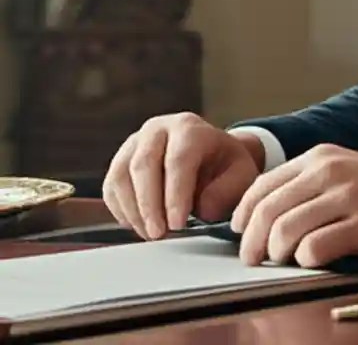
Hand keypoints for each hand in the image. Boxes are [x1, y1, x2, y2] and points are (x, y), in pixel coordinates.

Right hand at [103, 113, 263, 240]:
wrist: (207, 152)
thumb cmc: (224, 165)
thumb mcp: (240, 173)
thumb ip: (227, 190)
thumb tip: (202, 208)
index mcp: (189, 127)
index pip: (178, 160)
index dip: (175, 195)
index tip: (178, 224)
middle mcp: (157, 129)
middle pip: (144, 165)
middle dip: (149, 205)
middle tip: (159, 234)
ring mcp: (134, 142)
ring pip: (121, 176)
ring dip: (133, 210)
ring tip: (151, 234)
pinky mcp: (120, 160)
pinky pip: (111, 186)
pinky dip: (121, 209)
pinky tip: (138, 225)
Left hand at [230, 144, 357, 267]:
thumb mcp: (351, 172)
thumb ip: (313, 184)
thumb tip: (268, 214)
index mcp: (323, 157)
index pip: (262, 184)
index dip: (243, 214)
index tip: (242, 234)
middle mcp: (332, 172)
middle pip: (266, 210)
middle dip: (251, 242)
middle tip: (253, 259)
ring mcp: (350, 197)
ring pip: (285, 230)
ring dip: (277, 254)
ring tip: (284, 262)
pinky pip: (316, 248)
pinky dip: (306, 261)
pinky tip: (314, 261)